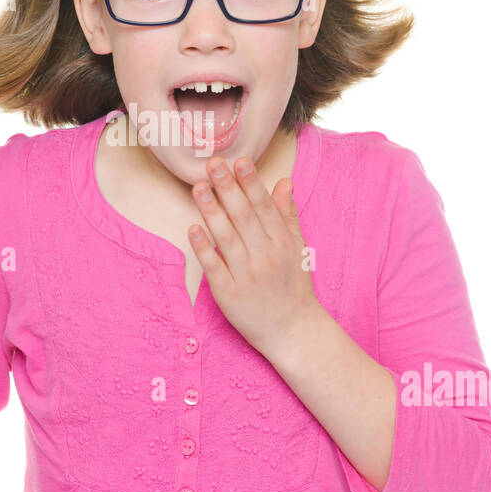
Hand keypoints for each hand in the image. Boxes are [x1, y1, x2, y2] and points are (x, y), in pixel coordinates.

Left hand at [188, 154, 319, 356]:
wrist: (293, 331)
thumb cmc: (293, 286)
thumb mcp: (298, 249)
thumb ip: (287, 214)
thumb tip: (283, 181)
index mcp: (282, 243)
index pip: (264, 207)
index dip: (251, 183)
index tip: (239, 160)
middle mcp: (266, 256)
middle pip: (243, 217)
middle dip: (228, 189)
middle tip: (213, 163)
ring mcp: (247, 276)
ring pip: (227, 238)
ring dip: (211, 211)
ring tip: (198, 187)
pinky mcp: (229, 294)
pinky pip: (214, 267)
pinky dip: (204, 248)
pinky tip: (192, 228)